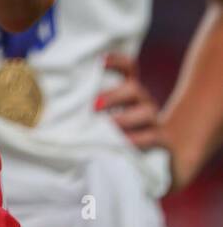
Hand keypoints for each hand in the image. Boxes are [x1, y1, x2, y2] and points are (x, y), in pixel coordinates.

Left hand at [95, 52, 189, 189]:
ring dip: (124, 118)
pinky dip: (137, 139)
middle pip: (134, 88)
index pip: (129, 68)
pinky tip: (123, 144)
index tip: (101, 61)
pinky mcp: (164, 142)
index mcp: (129, 94)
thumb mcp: (108, 123)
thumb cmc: (123, 138)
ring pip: (146, 111)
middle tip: (94, 106)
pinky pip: (154, 136)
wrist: (157, 166)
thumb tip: (63, 113)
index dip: (117, 61)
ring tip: (108, 127)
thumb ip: (93, 114)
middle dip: (113, 95)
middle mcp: (144, 103)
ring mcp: (156, 121)